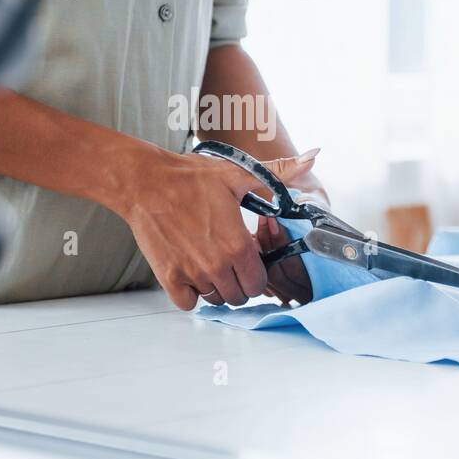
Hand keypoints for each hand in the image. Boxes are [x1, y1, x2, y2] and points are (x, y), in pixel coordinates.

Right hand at [114, 148, 317, 310]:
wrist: (146, 182)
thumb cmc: (189, 178)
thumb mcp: (237, 174)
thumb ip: (278, 173)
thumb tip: (313, 156)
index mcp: (239, 245)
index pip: (259, 283)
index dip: (254, 272)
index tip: (245, 258)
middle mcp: (218, 265)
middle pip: (238, 295)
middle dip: (237, 281)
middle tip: (226, 261)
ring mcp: (192, 274)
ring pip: (214, 298)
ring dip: (214, 286)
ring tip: (206, 261)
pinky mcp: (169, 278)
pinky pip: (188, 303)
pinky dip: (190, 292)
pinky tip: (189, 271)